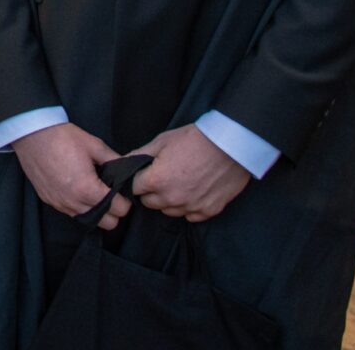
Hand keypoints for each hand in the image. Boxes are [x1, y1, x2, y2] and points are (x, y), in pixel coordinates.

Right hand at [12, 122, 128, 230]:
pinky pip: (72, 213)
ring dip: (96, 210)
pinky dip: (80, 207)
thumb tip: (127, 170)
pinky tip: (78, 190)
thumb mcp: (95, 145)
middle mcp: (73, 201)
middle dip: (114, 209)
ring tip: (94, 191)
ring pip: (89, 221)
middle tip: (111, 192)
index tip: (122, 190)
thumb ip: (115, 161)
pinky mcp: (49, 200)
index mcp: (87, 189)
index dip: (125, 200)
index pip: (120, 210)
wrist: (32, 133)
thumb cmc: (62, 137)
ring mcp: (60, 203)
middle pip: (108, 223)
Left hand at [130, 124, 250, 222]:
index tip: (145, 174)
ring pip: (170, 211)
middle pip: (150, 203)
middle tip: (162, 177)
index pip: (134, 188)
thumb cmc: (195, 139)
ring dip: (170, 200)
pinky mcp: (209, 211)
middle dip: (151, 191)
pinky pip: (191, 216)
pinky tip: (194, 192)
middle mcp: (172, 198)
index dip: (138, 180)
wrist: (231, 144)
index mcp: (157, 181)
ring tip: (180, 183)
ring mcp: (191, 206)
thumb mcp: (162, 141)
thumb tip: (123, 162)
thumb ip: (139, 154)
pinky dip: (190, 207)